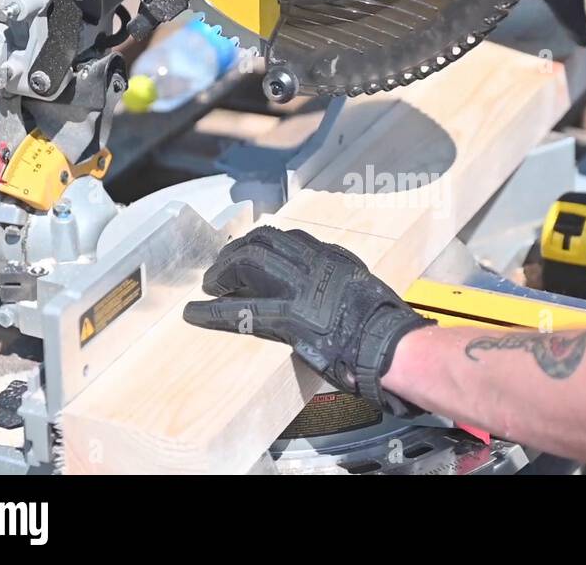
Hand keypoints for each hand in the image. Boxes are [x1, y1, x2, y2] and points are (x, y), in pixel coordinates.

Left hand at [183, 227, 433, 416]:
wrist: (391, 345)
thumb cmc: (387, 326)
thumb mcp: (364, 289)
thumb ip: (340, 284)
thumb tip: (327, 293)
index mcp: (334, 258)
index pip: (290, 240)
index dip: (262, 244)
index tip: (249, 252)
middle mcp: (315, 263)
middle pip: (263, 242)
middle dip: (235, 252)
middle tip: (220, 268)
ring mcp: (300, 288)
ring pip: (249, 263)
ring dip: (223, 271)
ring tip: (209, 285)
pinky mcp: (289, 316)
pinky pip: (243, 309)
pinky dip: (213, 311)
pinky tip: (195, 314)